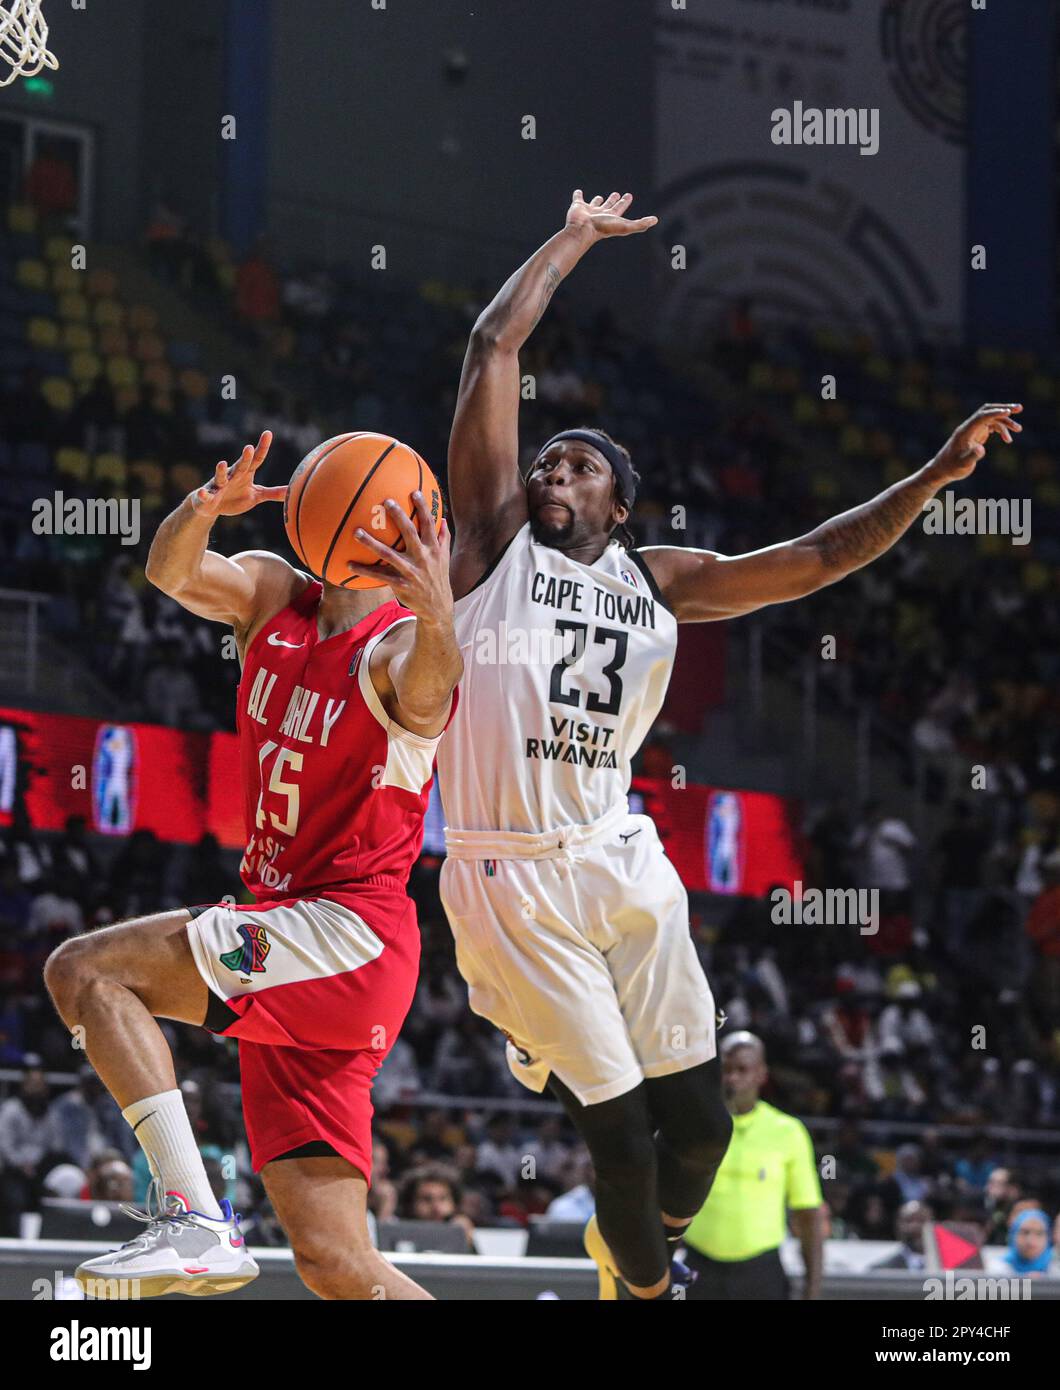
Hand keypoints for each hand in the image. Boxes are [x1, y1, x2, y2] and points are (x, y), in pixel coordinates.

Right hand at [189, 431, 286, 516]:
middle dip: (245, 457)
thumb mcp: (256, 495)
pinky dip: (204, 494)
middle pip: (240, 465)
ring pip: (220, 477)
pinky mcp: (208, 496)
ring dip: (221, 470)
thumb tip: (292, 491)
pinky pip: (206, 495)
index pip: (256, 459)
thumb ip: (272, 492)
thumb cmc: (236, 497)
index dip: (262, 447)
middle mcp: (232, 476)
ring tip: (222, 463)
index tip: (268, 433)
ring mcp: (219, 485)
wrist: (212, 506)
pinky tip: (202, 493)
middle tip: (249, 448)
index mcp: (245, 473)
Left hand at [348, 491, 453, 622]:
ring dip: (371, 543)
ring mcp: (410, 571)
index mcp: (433, 549)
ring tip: (357, 532)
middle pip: (410, 533)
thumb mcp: (445, 557)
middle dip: (398, 516)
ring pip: (389, 554)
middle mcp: (423, 558)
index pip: (429, 524)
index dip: (423, 507)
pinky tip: (349, 564)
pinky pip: (379, 575)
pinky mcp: (400, 584)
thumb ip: (443, 538)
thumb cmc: (438, 577)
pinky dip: (364, 570)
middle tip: (386, 501)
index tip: (414, 492)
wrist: (437, 607)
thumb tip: (441, 519)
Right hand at [565, 189, 656, 242]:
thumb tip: (655, 220)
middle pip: (609, 206)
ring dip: (597, 201)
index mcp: (611, 218)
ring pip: (595, 204)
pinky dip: (577, 195)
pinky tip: (578, 192)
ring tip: (600, 197)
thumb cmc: (603, 229)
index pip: (620, 208)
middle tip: (617, 194)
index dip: (624, 202)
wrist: (582, 230)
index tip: (628, 195)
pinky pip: (578, 199)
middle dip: (613, 200)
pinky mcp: (578, 206)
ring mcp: (589, 211)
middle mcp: (600, 215)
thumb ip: (640, 224)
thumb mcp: (625, 226)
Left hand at [926, 404, 1022, 483]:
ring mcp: (973, 430)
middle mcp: (969, 427)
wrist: (943, 469)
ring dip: (1006, 422)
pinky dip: (1001, 430)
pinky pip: (991, 427)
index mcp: (965, 431)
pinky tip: (1008, 440)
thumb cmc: (952, 467)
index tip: (1008, 412)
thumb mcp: (962, 464)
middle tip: (1019, 408)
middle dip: (1003, 408)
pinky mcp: (976, 435)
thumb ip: (972, 456)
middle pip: (987, 411)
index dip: (994, 413)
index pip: (981, 417)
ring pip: (992, 419)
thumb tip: (981, 449)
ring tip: (1019, 430)